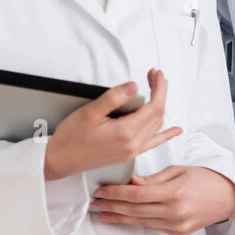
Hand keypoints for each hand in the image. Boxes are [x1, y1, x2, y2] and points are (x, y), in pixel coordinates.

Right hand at [43, 69, 181, 180]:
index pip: (154, 106)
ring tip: (157, 89)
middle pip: (158, 114)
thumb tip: (134, 86)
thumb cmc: (71, 138)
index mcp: (126, 133)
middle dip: (160, 92)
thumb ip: (114, 98)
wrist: (59, 160)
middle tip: (155, 76)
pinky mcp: (127, 154)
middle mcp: (133, 144)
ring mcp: (132, 151)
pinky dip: (165, 134)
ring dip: (160, 106)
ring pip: (156, 126)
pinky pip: (152, 142)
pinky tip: (175, 131)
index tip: (157, 74)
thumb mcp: (91, 112)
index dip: (159, 88)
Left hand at [90, 165, 234, 234]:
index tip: (101, 191)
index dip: (115, 194)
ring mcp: (176, 225)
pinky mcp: (178, 232)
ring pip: (140, 222)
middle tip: (94, 204)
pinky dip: (136, 222)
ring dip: (118, 218)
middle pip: (134, 210)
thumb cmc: (205, 179)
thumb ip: (154, 178)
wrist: (228, 198)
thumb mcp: (179, 170)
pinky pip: (151, 226)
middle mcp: (175, 212)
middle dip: (111, 207)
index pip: (136, 195)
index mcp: (175, 192)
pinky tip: (123, 219)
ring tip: (102, 214)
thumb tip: (132, 183)